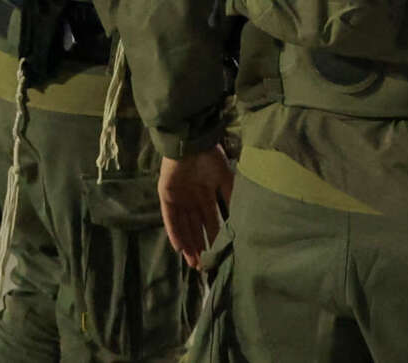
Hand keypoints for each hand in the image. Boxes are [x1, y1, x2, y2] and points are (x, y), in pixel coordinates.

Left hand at [158, 147, 233, 267]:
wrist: (191, 141)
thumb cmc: (210, 157)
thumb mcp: (226, 179)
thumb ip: (231, 198)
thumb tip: (241, 219)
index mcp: (206, 193)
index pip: (210, 221)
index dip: (214, 238)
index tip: (219, 256)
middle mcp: (192, 198)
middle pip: (196, 227)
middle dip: (200, 246)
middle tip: (203, 267)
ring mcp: (178, 197)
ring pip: (183, 226)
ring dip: (188, 243)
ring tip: (193, 262)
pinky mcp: (166, 195)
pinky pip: (170, 218)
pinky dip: (175, 232)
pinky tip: (179, 247)